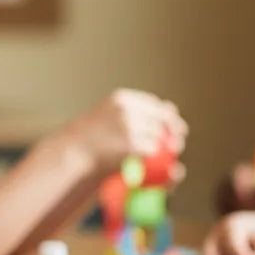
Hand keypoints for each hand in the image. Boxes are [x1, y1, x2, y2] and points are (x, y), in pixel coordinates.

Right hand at [67, 89, 187, 175]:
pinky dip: (153, 152)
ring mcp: (129, 125)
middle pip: (161, 117)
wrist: (75, 149)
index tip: (174, 122)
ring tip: (155, 148)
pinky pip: (152, 148)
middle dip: (173, 126)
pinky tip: (146, 156)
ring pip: (158, 133)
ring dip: (162, 142)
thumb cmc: (93, 133)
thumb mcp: (111, 113)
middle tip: (180, 137)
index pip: (153, 103)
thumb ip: (135, 110)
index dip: (166, 113)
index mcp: (122, 99)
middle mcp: (127, 109)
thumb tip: (170, 108)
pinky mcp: (131, 143)